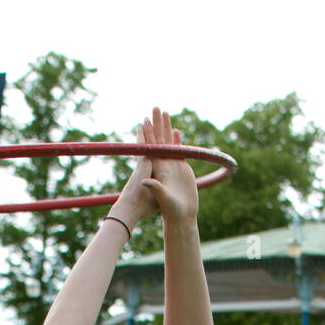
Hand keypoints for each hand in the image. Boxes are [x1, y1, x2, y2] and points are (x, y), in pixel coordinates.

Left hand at [135, 108, 199, 222]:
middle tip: (156, 107)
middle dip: (157, 123)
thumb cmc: (170, 211)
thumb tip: (145, 182)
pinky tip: (176, 131)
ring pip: (167, 143)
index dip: (148, 133)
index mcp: (157, 168)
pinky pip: (177, 151)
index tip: (145, 119)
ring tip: (164, 113)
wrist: (179, 217)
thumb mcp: (161, 198)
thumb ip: (155, 188)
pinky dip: (176, 141)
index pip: (151, 147)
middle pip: (159, 139)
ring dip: (166, 128)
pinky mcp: (180, 168)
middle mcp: (162, 164)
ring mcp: (171, 165)